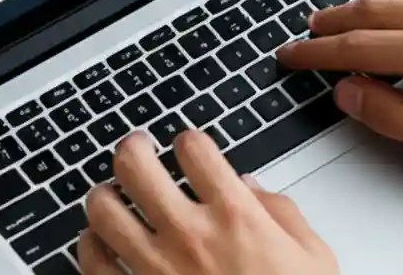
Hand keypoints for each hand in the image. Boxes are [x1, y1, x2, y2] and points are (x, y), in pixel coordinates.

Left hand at [79, 130, 337, 274]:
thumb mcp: (313, 257)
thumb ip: (282, 212)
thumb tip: (252, 188)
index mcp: (236, 216)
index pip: (195, 149)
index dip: (189, 139)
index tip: (189, 146)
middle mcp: (190, 235)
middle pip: (136, 166)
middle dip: (133, 149)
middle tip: (136, 148)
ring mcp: (157, 268)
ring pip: (103, 211)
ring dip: (104, 194)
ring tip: (112, 192)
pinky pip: (93, 264)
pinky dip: (89, 246)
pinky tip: (97, 240)